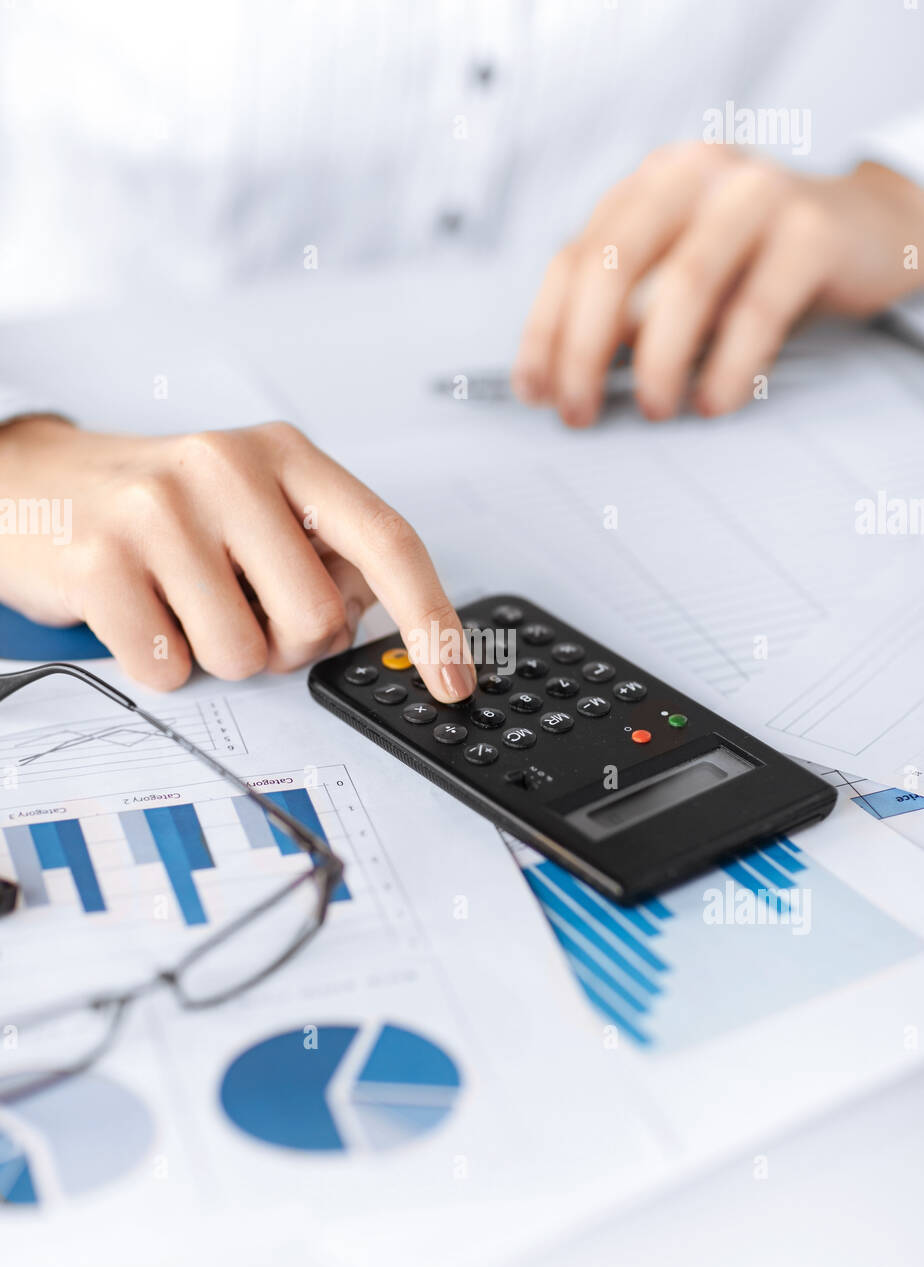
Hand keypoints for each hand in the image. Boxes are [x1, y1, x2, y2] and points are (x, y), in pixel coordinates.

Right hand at [0, 417, 475, 699]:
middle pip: (314, 620)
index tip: (454, 682)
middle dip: (286, 645)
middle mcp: (226, 467)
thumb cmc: (158, 507)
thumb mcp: (253, 506)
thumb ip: (321, 554)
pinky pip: (169, 669)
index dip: (431, 620)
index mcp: (283, 454)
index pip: (387, 540)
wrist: (30, 485)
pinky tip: (138, 612)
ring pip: (241, 656)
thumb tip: (366, 623)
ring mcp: (159, 511)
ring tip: (180, 603)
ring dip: (217, 655)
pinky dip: (160, 663)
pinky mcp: (99, 561)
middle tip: (242, 612)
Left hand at [514, 145, 923, 424]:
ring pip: (684, 282)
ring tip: (654, 409)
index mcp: (649, 185)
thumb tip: (564, 379)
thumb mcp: (683, 275)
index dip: (545, 331)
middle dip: (583, 350)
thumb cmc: (759, 264)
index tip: (535, 392)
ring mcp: (756, 194)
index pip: (574, 257)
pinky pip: (757, 308)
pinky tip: (714, 401)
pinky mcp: (812, 230)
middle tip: (580, 413)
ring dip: (656, 360)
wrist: (867, 230)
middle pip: (612, 264)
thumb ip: (629, 309)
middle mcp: (695, 175)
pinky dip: (728, 365)